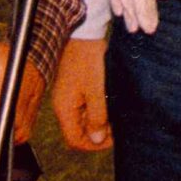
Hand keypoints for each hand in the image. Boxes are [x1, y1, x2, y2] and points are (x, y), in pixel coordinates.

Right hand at [51, 36, 111, 151]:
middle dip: (98, 135)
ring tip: (115, 117)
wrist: (83, 35)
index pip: (74, 140)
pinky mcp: (74, 91)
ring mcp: (68, 98)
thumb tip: (96, 139)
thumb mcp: (96, 90)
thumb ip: (96, 116)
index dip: (93, 145)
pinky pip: (84, 109)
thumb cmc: (88, 60)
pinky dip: (97, 112)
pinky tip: (109, 105)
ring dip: (98, 123)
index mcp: (64, 109)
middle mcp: (63, 106)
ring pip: (83, 121)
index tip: (112, 138)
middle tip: (117, 128)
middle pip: (78, 133)